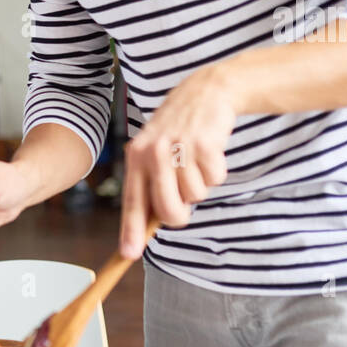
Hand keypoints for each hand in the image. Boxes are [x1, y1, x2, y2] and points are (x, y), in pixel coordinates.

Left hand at [120, 65, 235, 258]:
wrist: (206, 91)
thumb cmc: (178, 130)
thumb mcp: (155, 151)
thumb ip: (150, 184)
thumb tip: (147, 226)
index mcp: (136, 156)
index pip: (133, 202)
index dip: (131, 230)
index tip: (129, 254)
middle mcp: (154, 153)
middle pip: (168, 210)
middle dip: (180, 214)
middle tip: (185, 199)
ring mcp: (179, 148)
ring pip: (195, 196)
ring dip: (201, 183)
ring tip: (195, 160)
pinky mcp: (205, 145)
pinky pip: (215, 179)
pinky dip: (216, 171)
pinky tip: (209, 150)